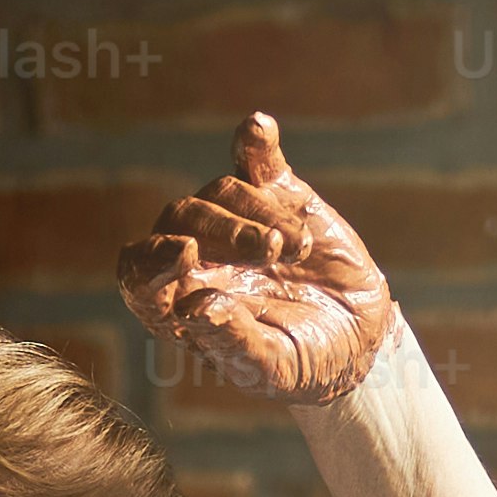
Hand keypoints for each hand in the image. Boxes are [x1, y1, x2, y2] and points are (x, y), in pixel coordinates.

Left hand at [118, 114, 401, 411]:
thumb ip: (232, 343)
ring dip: (262, 213)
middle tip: (270, 253)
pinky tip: (257, 128)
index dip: (153, 258)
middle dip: (225, 231)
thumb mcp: (272, 368)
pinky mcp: (277, 193)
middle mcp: (197, 255)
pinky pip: (256, 160)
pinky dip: (256, 143)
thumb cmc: (303, 364)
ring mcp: (235, 220)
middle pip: (181, 218)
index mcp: (178, 303)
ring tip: (300, 249)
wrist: (357, 338)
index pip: (139, 271)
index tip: (187, 254)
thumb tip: (195, 306)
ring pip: (223, 192)